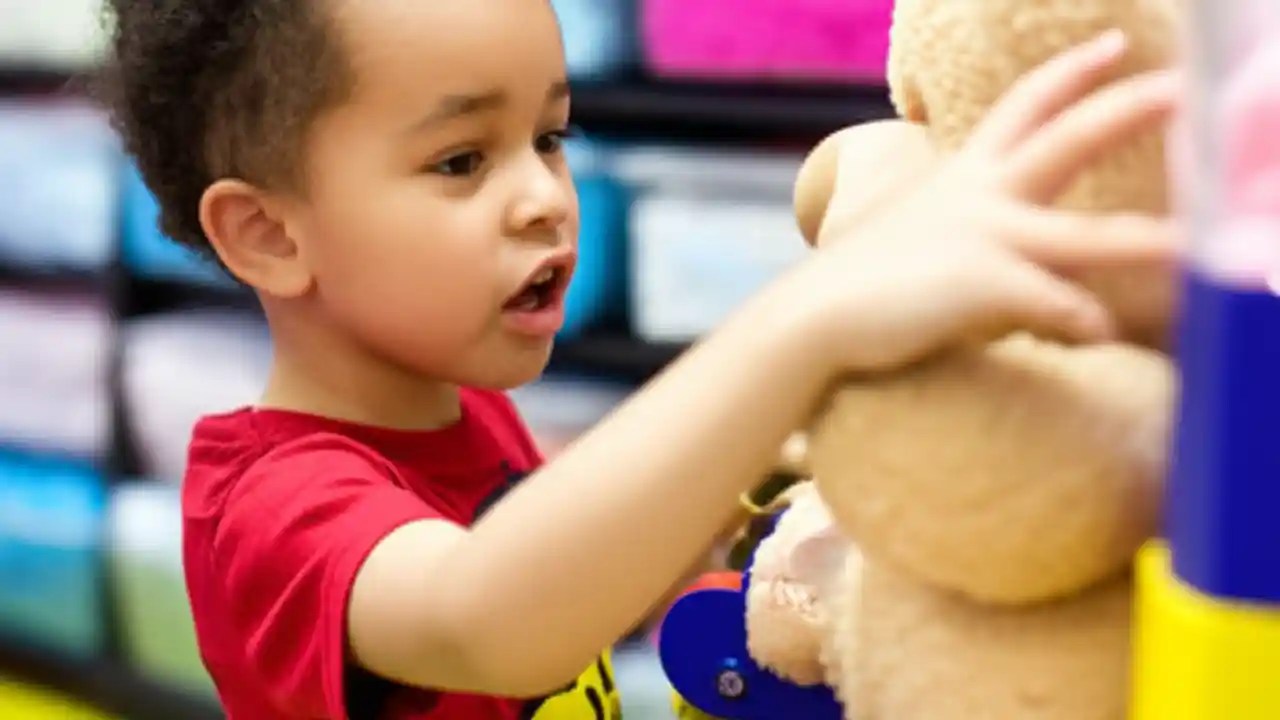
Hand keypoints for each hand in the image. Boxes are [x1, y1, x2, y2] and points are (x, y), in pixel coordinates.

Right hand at [782, 29, 1181, 374]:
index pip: (1025, 107)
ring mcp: (985, 240)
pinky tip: (1100, 334)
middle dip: (1128, 109)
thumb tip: (998, 258)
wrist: (813, 314)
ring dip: (1145, 240)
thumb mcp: (921, 243)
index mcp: (965, 179)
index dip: (1071, 74)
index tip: (1115, 47)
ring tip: (1188, 246)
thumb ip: (969, 240)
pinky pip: (1053, 305)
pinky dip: (1081, 321)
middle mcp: (981, 199)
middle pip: (1067, 140)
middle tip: (1179, 90)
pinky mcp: (983, 286)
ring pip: (1084, 235)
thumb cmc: (862, 284)